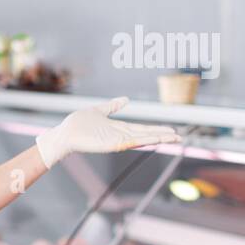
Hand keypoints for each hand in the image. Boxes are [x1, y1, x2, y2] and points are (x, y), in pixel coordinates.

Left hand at [34, 97, 180, 168]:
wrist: (64, 133)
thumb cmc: (78, 124)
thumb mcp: (99, 110)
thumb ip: (112, 106)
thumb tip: (126, 100)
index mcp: (118, 128)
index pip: (142, 129)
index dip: (156, 129)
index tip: (170, 130)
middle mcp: (120, 135)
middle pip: (146, 135)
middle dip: (162, 135)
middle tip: (179, 137)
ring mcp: (116, 141)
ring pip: (142, 139)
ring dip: (158, 138)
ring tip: (174, 138)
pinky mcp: (111, 144)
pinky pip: (131, 142)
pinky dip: (144, 140)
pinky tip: (156, 139)